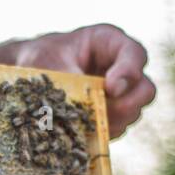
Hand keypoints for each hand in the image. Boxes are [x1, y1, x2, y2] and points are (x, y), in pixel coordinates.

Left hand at [7, 24, 154, 138]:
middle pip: (145, 89)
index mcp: (109, 43)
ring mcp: (119, 93)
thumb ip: (69, 81)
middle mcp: (121, 68)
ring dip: (113, 121)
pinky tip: (84, 129)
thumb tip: (83, 108)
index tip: (111, 87)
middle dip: (126, 104)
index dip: (129, 72)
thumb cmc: (40, 58)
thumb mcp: (48, 63)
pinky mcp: (110, 114)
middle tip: (100, 109)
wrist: (29, 73)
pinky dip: (104, 132)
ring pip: (134, 112)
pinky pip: (119, 128)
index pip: (134, 54)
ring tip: (87, 120)